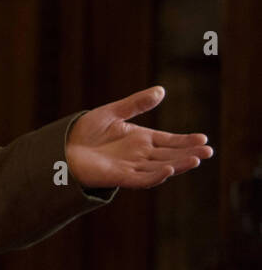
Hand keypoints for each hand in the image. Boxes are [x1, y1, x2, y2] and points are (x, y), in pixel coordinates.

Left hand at [65, 86, 211, 188]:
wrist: (61, 146)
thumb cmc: (85, 131)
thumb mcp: (113, 112)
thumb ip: (136, 104)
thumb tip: (161, 90)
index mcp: (141, 139)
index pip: (169, 141)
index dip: (186, 141)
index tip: (203, 139)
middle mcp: (139, 155)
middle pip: (170, 155)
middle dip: (189, 154)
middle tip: (208, 151)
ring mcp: (130, 167)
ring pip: (160, 168)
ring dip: (178, 165)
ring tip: (196, 159)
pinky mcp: (118, 177)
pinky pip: (141, 179)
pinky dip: (155, 176)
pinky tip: (168, 169)